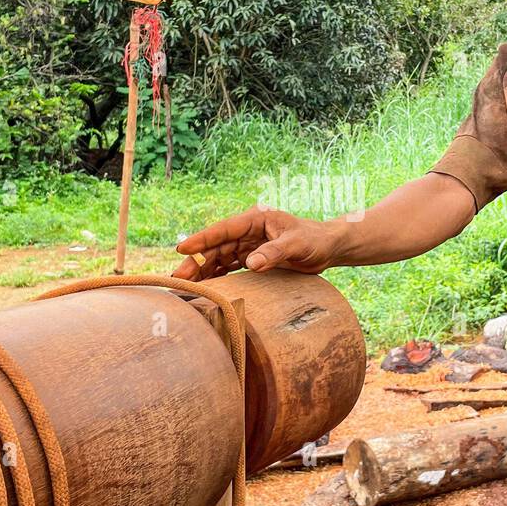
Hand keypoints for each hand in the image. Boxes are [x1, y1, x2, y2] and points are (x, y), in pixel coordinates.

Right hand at [171, 205, 343, 280]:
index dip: (202, 239)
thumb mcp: (297, 244)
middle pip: (217, 246)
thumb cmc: (315, 240)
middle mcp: (248, 230)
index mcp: (256, 218)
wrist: (327, 248)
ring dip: (203, 270)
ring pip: (220, 257)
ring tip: (185, 285)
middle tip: (178, 278)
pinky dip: (216, 275)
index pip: (224, 229)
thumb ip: (274, 252)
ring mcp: (249, 244)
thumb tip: (250, 263)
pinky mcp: (252, 257)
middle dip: (197, 261)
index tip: (181, 248)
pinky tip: (204, 287)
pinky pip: (229, 266)